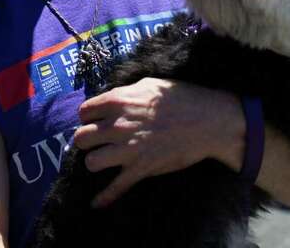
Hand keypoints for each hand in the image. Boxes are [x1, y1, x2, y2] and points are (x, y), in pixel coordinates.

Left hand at [73, 78, 242, 207]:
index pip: (84, 112)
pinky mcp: (141, 168)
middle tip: (97, 141)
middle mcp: (118, 125)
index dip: (88, 117)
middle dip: (86, 140)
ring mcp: (129, 149)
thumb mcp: (148, 84)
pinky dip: (104, 198)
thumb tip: (111, 100)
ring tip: (104, 160)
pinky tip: (96, 204)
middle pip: (81, 138)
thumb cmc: (181, 98)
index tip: (95, 121)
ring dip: (96, 162)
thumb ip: (125, 93)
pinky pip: (116, 187)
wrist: (208, 120)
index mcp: (118, 101)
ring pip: (91, 162)